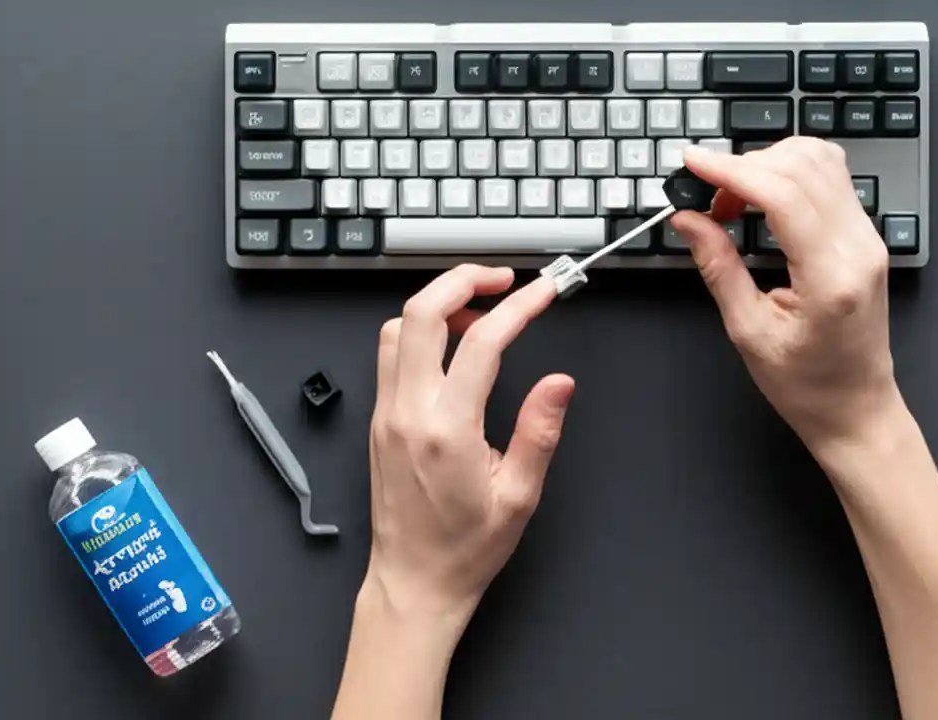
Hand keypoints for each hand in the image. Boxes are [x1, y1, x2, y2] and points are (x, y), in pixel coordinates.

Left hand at [367, 265, 573, 617]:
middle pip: (421, 313)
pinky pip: (390, 355)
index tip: (544, 291)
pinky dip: (418, 332)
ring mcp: (386, 414)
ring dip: (436, 305)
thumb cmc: (464, 549)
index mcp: (447, 430)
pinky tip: (450, 348)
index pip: (483, 342)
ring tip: (478, 313)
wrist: (413, 583)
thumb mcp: (520, 495)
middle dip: (463, 280)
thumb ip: (540, 431)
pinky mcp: (378, 422)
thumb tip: (559, 383)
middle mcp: (408, 414)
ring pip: (397, 328)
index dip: (519, 306)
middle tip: (502, 278)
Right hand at [674, 139, 899, 452]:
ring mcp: (868, 238)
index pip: (784, 195)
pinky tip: (762, 200)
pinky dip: (789, 175)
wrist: (856, 408)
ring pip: (820, 161)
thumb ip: (718, 267)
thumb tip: (687, 219)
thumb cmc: (806, 385)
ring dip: (768, 164)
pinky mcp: (866, 236)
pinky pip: (830, 180)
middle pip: (803, 167)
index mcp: (831, 277)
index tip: (693, 163)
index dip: (733, 170)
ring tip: (734, 201)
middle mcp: (858, 248)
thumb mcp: (748, 332)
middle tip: (707, 198)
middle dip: (745, 166)